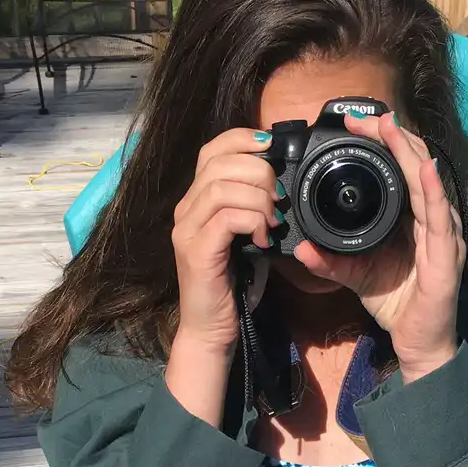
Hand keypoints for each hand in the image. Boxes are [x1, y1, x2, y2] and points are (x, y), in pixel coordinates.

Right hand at [171, 128, 280, 355]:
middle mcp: (186, 209)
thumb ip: (252, 207)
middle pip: (218, 163)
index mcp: (197, 200)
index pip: (211, 150)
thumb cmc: (232, 281)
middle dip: (259, 172)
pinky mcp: (196, 251)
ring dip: (257, 199)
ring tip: (272, 222)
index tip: (272, 147)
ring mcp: (187, 230)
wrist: (211, 327)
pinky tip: (263, 240)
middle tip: (279, 198)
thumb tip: (281, 182)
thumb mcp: (246, 235)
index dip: (242, 139)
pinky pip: (226, 219)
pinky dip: (252, 222)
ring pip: (222, 188)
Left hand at [293, 111, 464, 382]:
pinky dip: (432, 190)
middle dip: (392, 136)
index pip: (401, 168)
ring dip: (409, 152)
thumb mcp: (355, 275)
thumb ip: (329, 260)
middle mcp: (432, 219)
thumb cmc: (397, 304)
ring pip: (428, 181)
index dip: (382, 142)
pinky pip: (439, 217)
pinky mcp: (447, 255)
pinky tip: (423, 171)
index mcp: (412, 218)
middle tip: (364, 117)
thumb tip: (299, 247)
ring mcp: (443, 234)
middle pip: (416, 164)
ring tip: (390, 126)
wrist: (420, 343)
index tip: (354, 125)